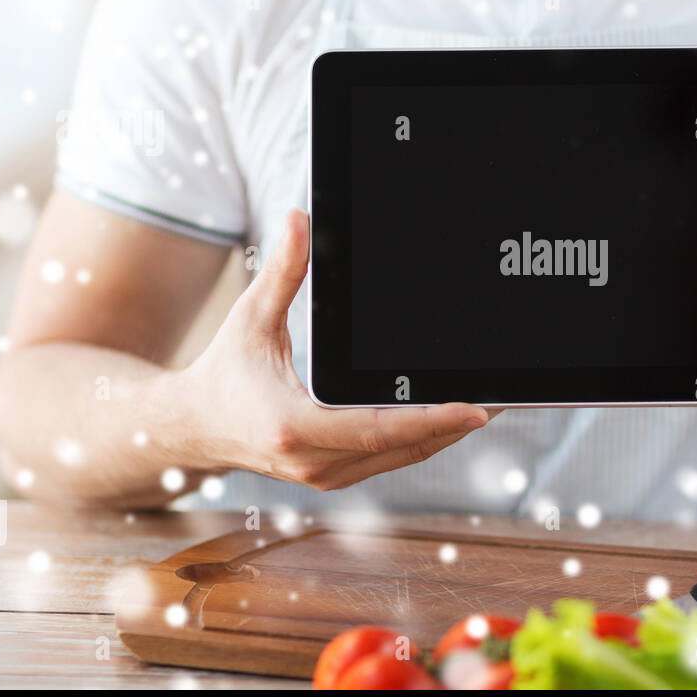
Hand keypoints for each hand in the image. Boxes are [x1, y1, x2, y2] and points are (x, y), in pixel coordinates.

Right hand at [180, 208, 492, 489]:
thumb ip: (282, 271)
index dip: (432, 421)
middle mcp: (314, 461)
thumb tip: (299, 219)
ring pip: (402, 460)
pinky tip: (452, 419)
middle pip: (403, 449)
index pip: (379, 430)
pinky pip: (389, 462)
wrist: (192, 427)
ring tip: (490, 406)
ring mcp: (325, 476)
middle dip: (457, 424)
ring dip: (447, 435)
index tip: (475, 409)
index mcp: (295, 426)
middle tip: (505, 399)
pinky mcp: (332, 476)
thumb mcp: (251, 317)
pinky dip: (424, 441)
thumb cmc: (223, 371)